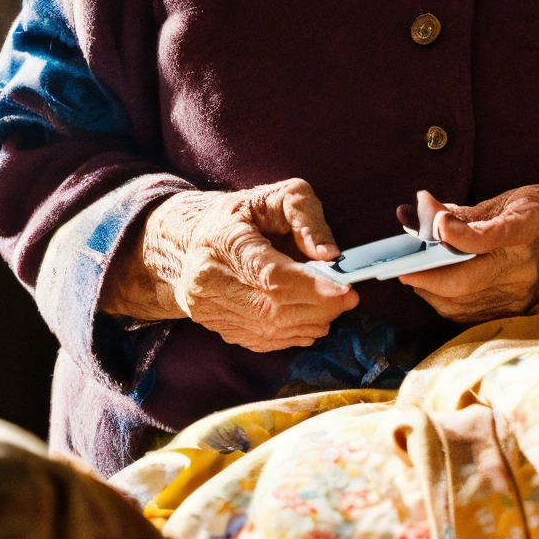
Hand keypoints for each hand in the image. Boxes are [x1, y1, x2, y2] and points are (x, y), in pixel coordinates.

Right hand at [99, 180, 357, 351]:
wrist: (189, 239)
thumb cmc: (242, 214)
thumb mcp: (275, 197)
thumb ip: (306, 216)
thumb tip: (330, 255)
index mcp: (223, 239)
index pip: (270, 274)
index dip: (311, 287)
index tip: (345, 290)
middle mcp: (208, 278)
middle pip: (272, 307)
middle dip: (319, 306)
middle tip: (349, 297)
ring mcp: (208, 308)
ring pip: (269, 329)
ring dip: (310, 322)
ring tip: (333, 307)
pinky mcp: (216, 326)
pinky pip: (261, 341)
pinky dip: (293, 335)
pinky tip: (311, 321)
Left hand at [403, 185, 538, 323]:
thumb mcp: (512, 199)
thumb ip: (465, 211)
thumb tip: (422, 210)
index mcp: (527, 227)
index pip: (488, 236)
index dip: (455, 233)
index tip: (433, 226)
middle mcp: (523, 266)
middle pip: (463, 281)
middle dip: (424, 276)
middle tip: (402, 266)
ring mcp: (519, 294)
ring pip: (460, 302)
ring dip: (430, 289)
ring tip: (418, 272)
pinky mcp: (515, 310)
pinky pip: (468, 313)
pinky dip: (445, 301)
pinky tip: (437, 286)